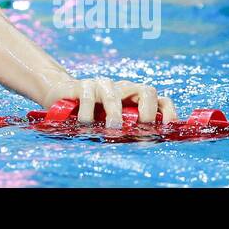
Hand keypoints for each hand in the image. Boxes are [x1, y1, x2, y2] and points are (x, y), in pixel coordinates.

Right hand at [38, 73, 176, 128]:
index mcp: (134, 97)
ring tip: (113, 128)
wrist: (60, 95)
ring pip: (115, 95)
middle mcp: (123, 88)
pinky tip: (86, 122)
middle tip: (141, 126)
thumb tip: (144, 143)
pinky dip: (89, 111)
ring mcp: (103, 84)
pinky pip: (88, 96)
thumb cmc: (92, 114)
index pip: (160, 100)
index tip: (166, 128)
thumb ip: (129, 130)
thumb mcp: (114, 123)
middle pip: (146, 90)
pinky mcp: (82, 85)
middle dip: (147, 110)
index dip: (168, 113)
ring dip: (115, 113)